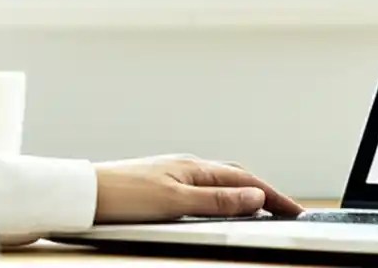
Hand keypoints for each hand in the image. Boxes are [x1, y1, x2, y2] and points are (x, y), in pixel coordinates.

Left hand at [93, 155, 303, 223]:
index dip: (274, 196)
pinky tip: (218, 206)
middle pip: (237, 177)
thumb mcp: (175, 203)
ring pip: (220, 182)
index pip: (246, 181)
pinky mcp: (161, 185)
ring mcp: (175, 174)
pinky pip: (204, 188)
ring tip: (260, 209)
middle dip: (264, 192)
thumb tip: (255, 198)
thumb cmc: (122, 196)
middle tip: (285, 209)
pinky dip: (222, 196)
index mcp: (196, 168)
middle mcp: (188, 167)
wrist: (82, 194)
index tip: (295, 210)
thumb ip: (217, 201)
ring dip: (244, 193)